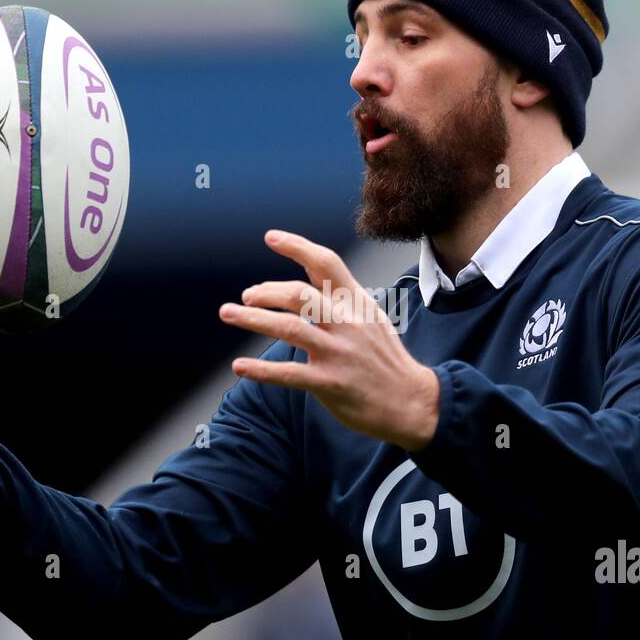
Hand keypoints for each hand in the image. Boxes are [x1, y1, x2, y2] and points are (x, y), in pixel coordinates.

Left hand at [218, 230, 439, 450]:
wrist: (411, 402)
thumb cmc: (385, 359)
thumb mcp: (371, 317)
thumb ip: (340, 294)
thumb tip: (309, 267)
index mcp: (357, 304)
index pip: (326, 264)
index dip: (297, 247)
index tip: (270, 237)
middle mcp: (348, 324)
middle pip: (300, 294)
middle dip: (266, 291)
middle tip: (246, 297)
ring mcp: (339, 353)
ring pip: (289, 328)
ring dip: (252, 319)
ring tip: (228, 313)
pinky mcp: (330, 383)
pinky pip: (288, 374)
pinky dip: (260, 369)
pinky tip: (239, 366)